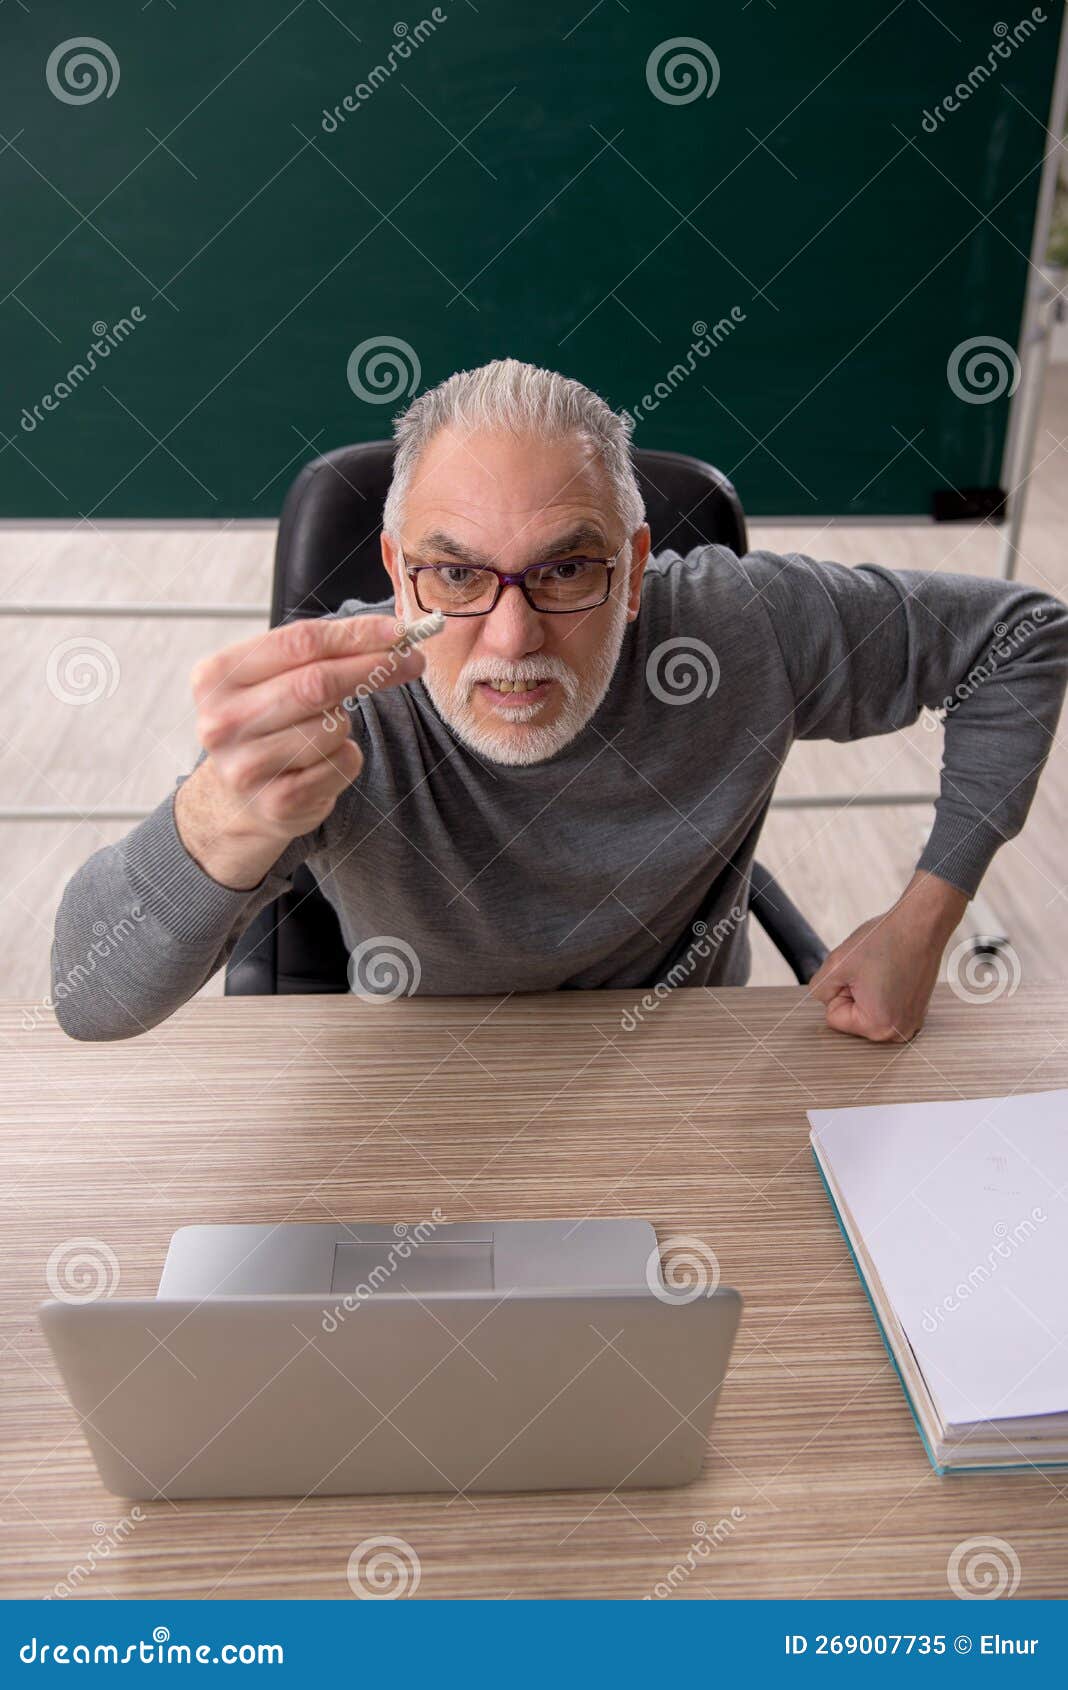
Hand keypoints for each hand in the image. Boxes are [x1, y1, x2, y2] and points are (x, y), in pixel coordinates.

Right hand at [177, 614, 424, 886]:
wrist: (236, 800)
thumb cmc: (265, 725)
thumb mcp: (271, 680)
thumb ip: (318, 654)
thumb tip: (391, 638)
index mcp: (216, 677)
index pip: (298, 642)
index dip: (355, 634)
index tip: (396, 631)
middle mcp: (223, 722)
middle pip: (318, 683)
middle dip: (372, 668)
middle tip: (410, 661)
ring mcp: (248, 766)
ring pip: (334, 726)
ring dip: (345, 723)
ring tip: (320, 732)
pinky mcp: (278, 803)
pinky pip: (342, 763)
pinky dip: (346, 756)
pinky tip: (320, 763)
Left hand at [807, 871, 967, 1042]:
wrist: (921, 924)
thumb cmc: (884, 941)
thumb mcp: (836, 965)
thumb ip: (819, 989)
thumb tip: (824, 1000)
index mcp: (878, 1026)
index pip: (834, 1017)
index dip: (839, 990)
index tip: (860, 974)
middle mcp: (899, 1032)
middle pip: (853, 1017)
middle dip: (854, 993)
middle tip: (871, 972)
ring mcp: (912, 1022)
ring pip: (868, 1010)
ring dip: (868, 992)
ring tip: (883, 971)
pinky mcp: (917, 1010)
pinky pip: (885, 1005)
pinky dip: (884, 990)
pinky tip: (894, 972)